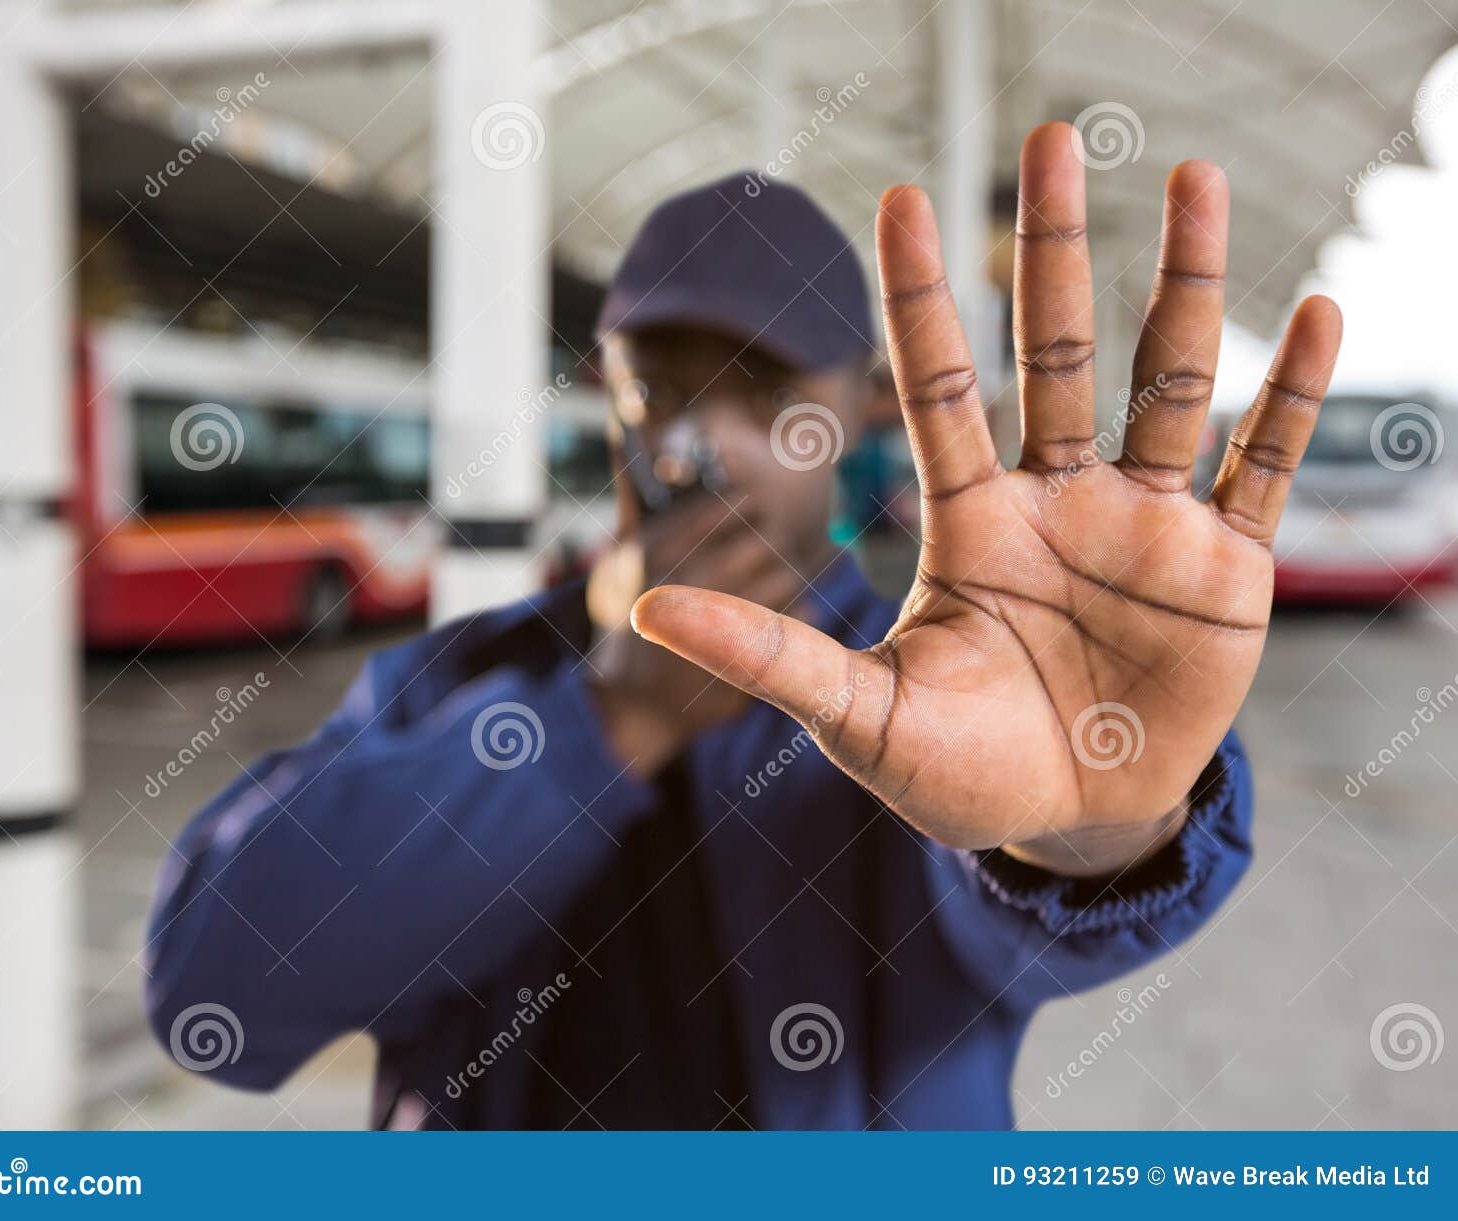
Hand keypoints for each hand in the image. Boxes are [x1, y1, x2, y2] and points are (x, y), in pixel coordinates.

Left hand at [630, 123, 1341, 875]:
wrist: (1069, 826)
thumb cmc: (958, 772)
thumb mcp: (860, 716)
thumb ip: (771, 656)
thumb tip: (649, 607)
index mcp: (973, 526)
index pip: (937, 388)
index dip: (920, 300)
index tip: (898, 200)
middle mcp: (1058, 503)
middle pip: (1055, 355)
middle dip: (1052, 252)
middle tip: (1051, 137)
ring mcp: (1143, 527)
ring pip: (1167, 383)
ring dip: (1184, 283)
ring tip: (1191, 177)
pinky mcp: (1223, 571)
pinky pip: (1261, 465)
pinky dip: (1290, 395)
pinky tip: (1312, 312)